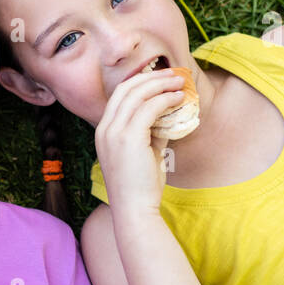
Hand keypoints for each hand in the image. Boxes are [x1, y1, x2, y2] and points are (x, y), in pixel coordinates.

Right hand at [94, 69, 185, 216]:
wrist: (134, 209)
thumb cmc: (140, 187)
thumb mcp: (144, 154)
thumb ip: (151, 133)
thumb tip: (167, 116)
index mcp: (103, 132)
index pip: (119, 96)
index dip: (140, 82)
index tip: (161, 79)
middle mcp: (104, 129)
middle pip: (126, 89)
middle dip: (151, 77)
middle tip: (173, 75)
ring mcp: (113, 132)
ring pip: (137, 94)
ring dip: (161, 85)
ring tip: (179, 83)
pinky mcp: (128, 138)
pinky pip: (149, 108)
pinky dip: (165, 99)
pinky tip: (178, 99)